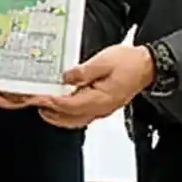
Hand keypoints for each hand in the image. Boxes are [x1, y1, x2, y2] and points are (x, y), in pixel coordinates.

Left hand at [33, 45, 153, 128]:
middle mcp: (100, 108)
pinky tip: (61, 106)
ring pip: (74, 120)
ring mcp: (101, 109)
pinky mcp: (102, 105)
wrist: (147, 66)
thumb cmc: (130, 63)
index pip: (69, 105)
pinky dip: (67, 112)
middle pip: (70, 117)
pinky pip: (81, 115)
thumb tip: (66, 77)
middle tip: (34, 104)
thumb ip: (83, 71)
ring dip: (57, 115)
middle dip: (50, 112)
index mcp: (100, 99)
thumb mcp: (104, 61)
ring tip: (43, 107)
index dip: (52, 102)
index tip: (38, 97)